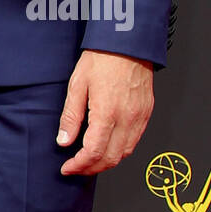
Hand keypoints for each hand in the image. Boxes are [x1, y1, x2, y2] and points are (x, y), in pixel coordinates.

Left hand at [56, 49, 153, 175]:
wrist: (127, 43)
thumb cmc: (102, 59)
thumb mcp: (77, 84)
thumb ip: (71, 116)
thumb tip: (64, 141)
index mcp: (107, 113)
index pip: (94, 152)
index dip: (79, 165)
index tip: (68, 167)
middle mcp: (127, 119)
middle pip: (111, 158)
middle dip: (92, 168)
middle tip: (76, 167)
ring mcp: (139, 117)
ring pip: (125, 153)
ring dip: (107, 162)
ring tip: (90, 160)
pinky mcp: (146, 113)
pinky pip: (135, 141)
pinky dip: (120, 150)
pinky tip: (108, 146)